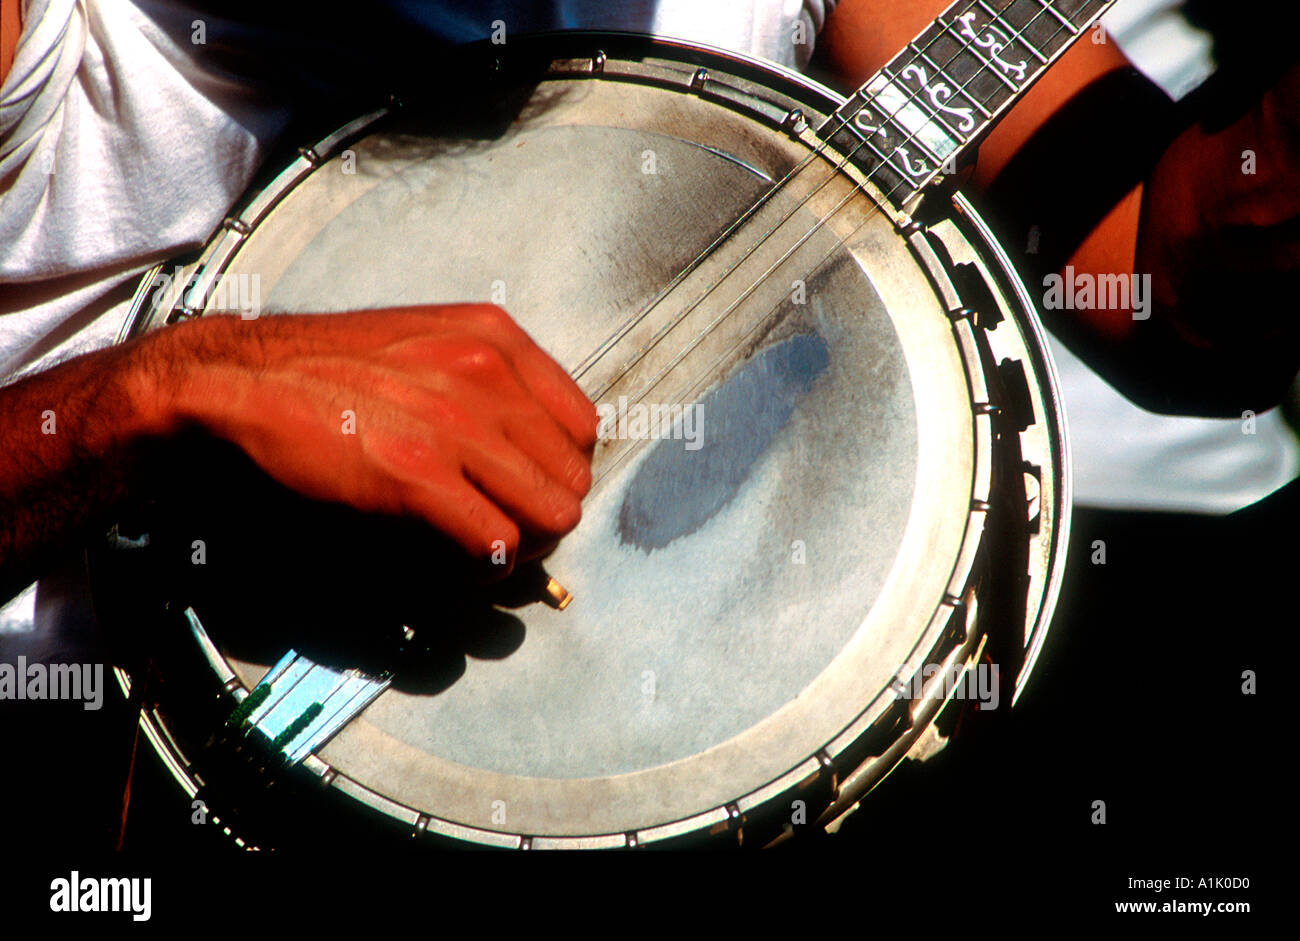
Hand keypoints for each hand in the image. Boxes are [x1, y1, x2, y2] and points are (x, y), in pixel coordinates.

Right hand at [142, 304, 595, 574]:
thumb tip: (537, 443)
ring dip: (524, 544)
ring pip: (552, 515)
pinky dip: (486, 566)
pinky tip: (460, 558)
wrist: (243, 379)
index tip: (527, 487)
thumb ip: (492, 380)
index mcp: (496, 339)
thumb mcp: (430, 340)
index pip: (584, 427)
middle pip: (574, 477)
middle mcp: (486, 375)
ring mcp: (454, 425)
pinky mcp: (417, 476)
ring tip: (487, 544)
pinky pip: (498, 544)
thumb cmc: (330, 368)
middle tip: (509, 527)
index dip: (559, 469)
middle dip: (546, 513)